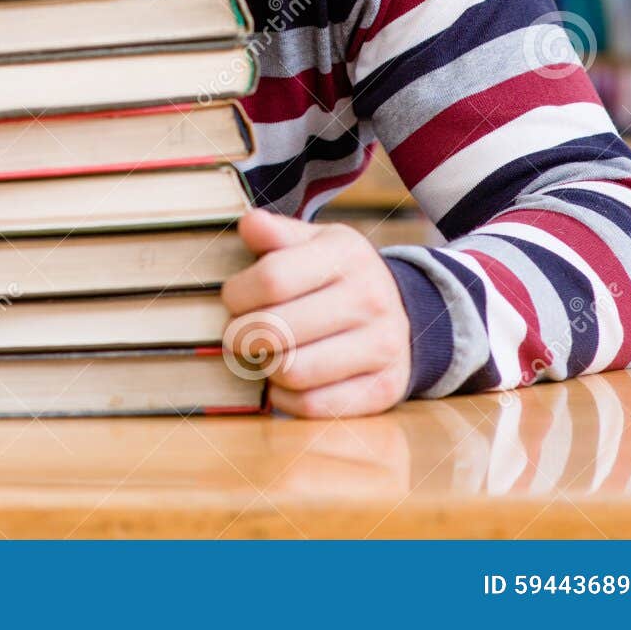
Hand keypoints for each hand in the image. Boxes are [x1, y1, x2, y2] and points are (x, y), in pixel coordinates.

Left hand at [221, 209, 411, 417]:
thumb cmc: (337, 275)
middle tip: (238, 332)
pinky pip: (313, 406)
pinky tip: (284, 381)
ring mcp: (382, 346)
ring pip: (292, 371)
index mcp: (346, 254)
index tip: (232, 299)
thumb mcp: (314, 242)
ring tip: (264, 354)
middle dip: (242, 334)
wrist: (398, 314)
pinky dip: (286, 399)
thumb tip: (249, 224)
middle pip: (276, 329)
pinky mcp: (384, 389)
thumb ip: (277, 233)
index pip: (272, 278)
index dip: (237, 293)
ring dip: (265, 367)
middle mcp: (370, 298)